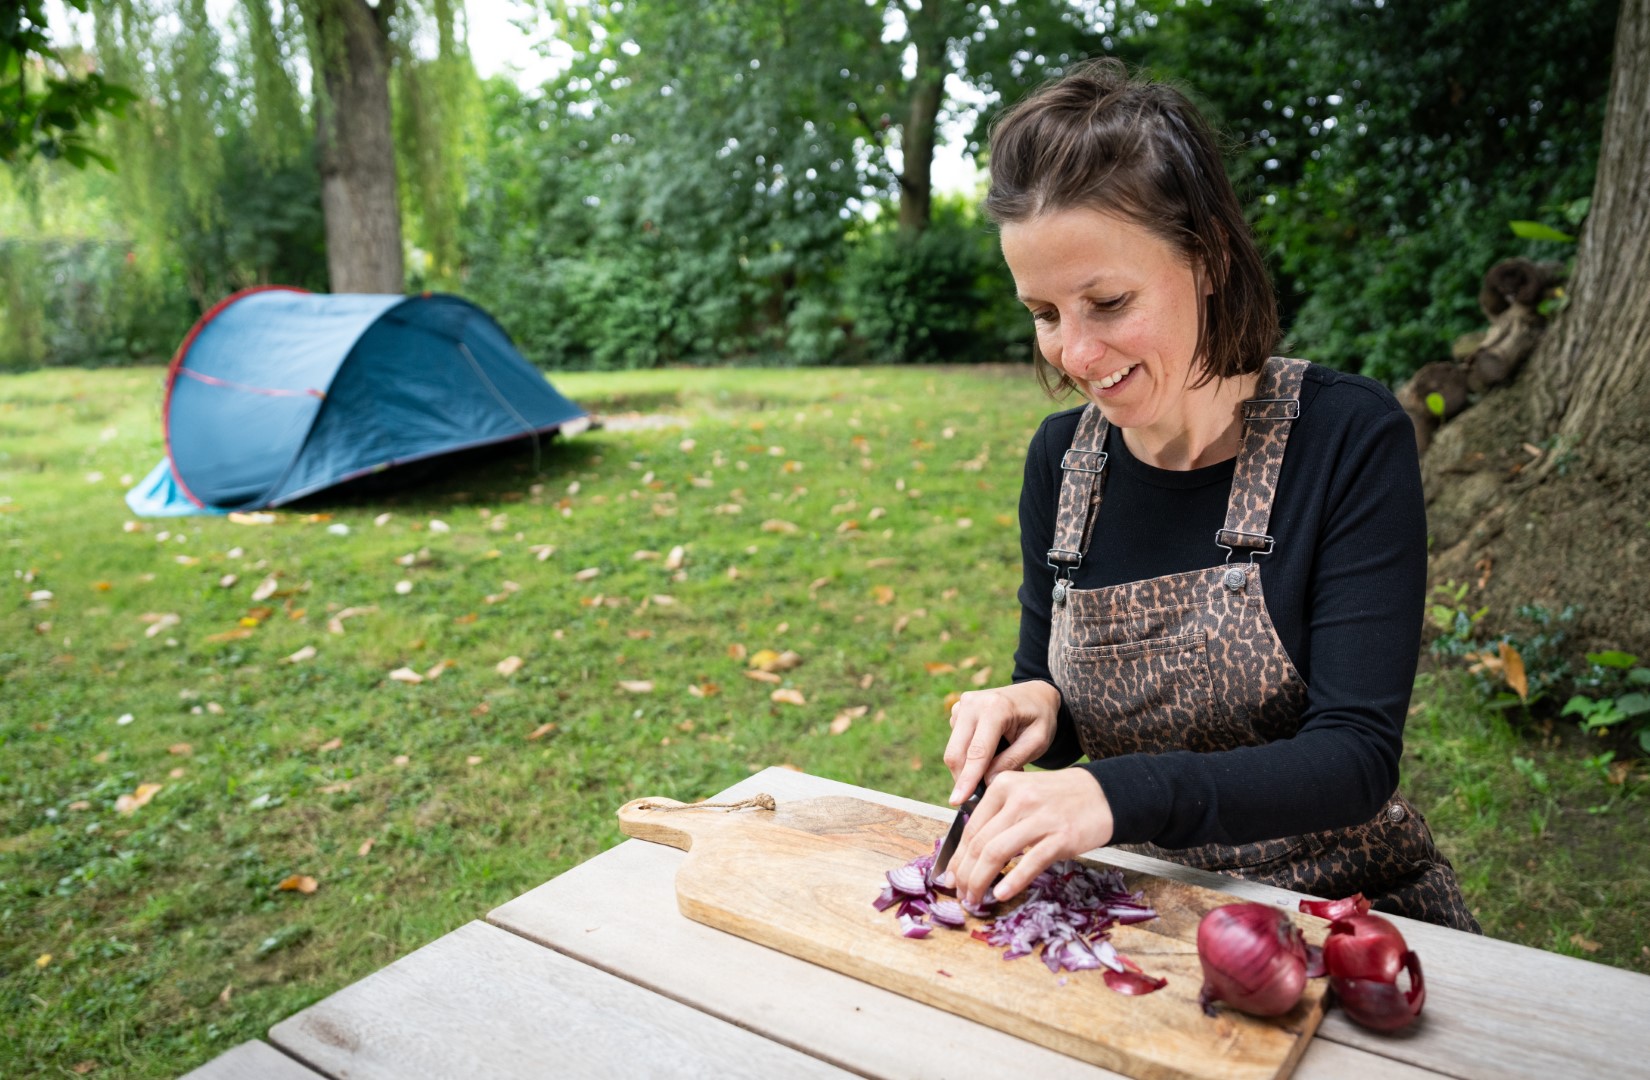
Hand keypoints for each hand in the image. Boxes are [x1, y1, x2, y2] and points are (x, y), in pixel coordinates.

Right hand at [942, 680, 1061, 804]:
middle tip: (978, 800)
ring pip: (954, 751)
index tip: (958, 801)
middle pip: (956, 752)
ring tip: (996, 770)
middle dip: (962, 780)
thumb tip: (987, 782)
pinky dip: (968, 758)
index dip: (967, 779)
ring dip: (968, 769)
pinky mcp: (957, 712)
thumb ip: (1012, 761)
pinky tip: (989, 756)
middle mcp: (973, 703)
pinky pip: (956, 744)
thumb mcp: (1037, 742)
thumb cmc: (1040, 718)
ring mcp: (961, 706)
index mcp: (995, 708)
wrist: (1035, 695)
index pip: (977, 752)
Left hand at [945, 769, 1114, 908]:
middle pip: (979, 843)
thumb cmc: (1059, 799)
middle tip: (961, 894)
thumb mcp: (1023, 793)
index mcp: (1003, 786)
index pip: (971, 827)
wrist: (1104, 794)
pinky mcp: (1061, 837)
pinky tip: (1001, 894)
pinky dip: (1012, 881)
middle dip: (965, 874)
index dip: (957, 857)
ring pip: (996, 853)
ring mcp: (1040, 818)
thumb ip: (997, 815)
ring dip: (980, 881)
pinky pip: (1029, 863)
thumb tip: (968, 854)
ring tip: (976, 898)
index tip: (951, 877)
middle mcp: (1018, 799)